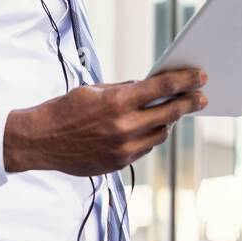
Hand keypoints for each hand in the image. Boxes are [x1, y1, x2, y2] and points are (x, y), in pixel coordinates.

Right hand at [3, 68, 206, 175]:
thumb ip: (124, 89)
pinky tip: (152, 127)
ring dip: (169, 121)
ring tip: (174, 111)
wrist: (40, 141)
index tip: (200, 77)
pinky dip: (150, 136)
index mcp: (117, 101)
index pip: (161, 87)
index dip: (185, 81)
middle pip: (170, 113)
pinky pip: (145, 148)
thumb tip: (149, 86)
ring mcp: (123, 147)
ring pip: (161, 133)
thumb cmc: (65, 110)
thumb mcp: (94, 90)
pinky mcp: (118, 163)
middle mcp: (123, 126)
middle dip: (189, 103)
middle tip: (201, 98)